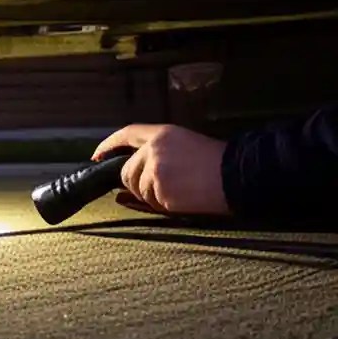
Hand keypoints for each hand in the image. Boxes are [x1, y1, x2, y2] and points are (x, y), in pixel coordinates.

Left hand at [93, 124, 230, 215]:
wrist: (239, 176)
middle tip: (165, 186)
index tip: (97, 157)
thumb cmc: (217, 164)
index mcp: (163, 133)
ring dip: (151, 195)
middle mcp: (154, 149)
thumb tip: (124, 182)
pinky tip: (183, 198)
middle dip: (136, 183)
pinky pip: (150, 202)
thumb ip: (155, 155)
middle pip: (126, 171)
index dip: (109, 145)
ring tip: (181, 189)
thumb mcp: (185, 147)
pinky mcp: (160, 189)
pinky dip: (162, 205)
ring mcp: (155, 170)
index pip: (127, 134)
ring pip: (137, 189)